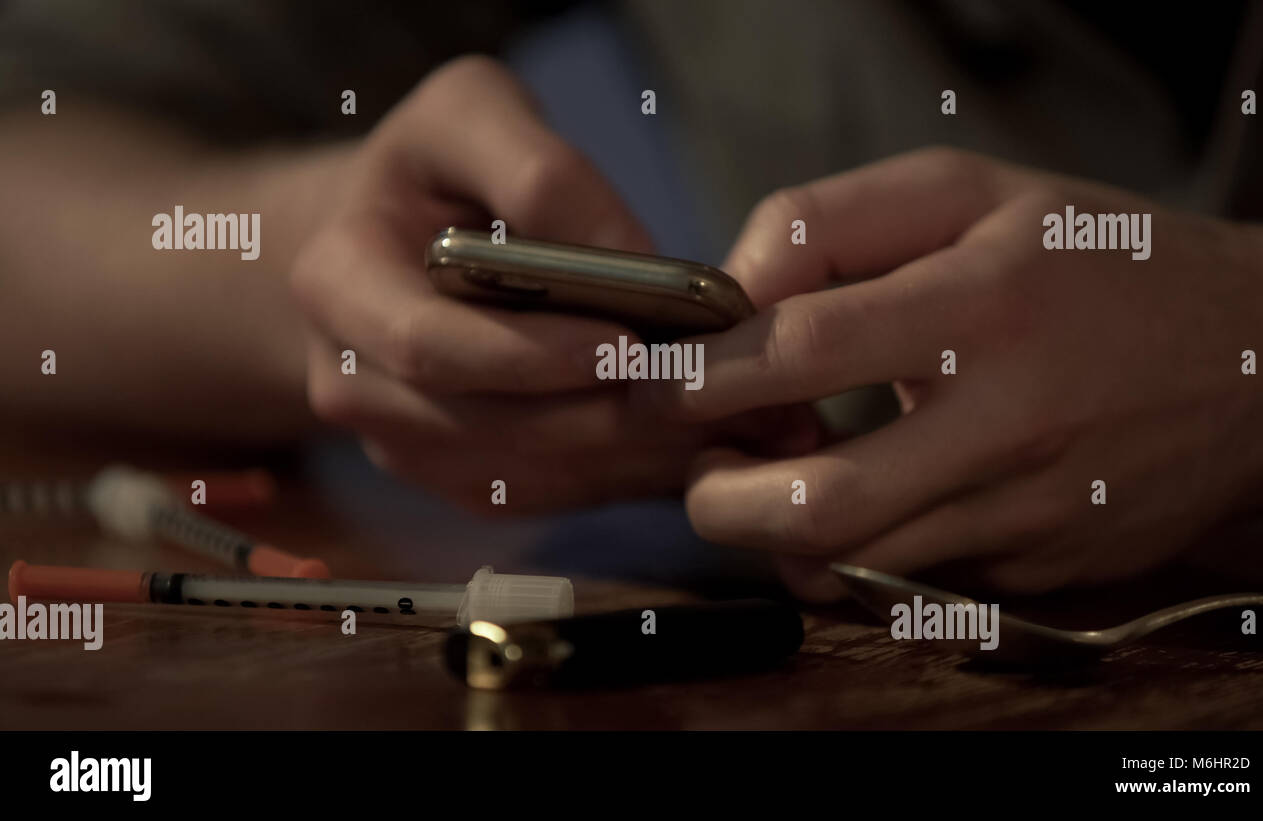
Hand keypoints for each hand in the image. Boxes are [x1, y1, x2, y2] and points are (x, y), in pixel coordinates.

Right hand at [291, 57, 813, 512]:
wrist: (385, 243)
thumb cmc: (433, 171)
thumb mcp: (468, 116)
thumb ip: (538, 170)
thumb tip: (631, 257)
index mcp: (338, 287)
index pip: (430, 347)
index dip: (530, 355)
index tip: (630, 342)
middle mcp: (357, 385)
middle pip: (489, 426)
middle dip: (609, 414)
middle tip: (718, 395)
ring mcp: (407, 445)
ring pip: (531, 475)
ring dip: (637, 454)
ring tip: (744, 422)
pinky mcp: (460, 477)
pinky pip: (551, 493)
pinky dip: (631, 474)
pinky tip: (705, 441)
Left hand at [641, 148, 1262, 596]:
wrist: (1260, 364)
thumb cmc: (1103, 265)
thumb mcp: (976, 193)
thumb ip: (835, 221)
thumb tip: (735, 291)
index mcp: (987, 302)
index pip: (804, 349)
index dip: (706, 376)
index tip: (668, 383)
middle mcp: (1008, 420)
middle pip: (816, 504)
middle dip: (720, 501)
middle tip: (702, 469)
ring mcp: (1026, 512)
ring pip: (854, 568)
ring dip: (776, 538)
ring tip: (770, 484)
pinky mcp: (1039, 571)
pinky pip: (909, 587)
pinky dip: (854, 558)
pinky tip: (860, 506)